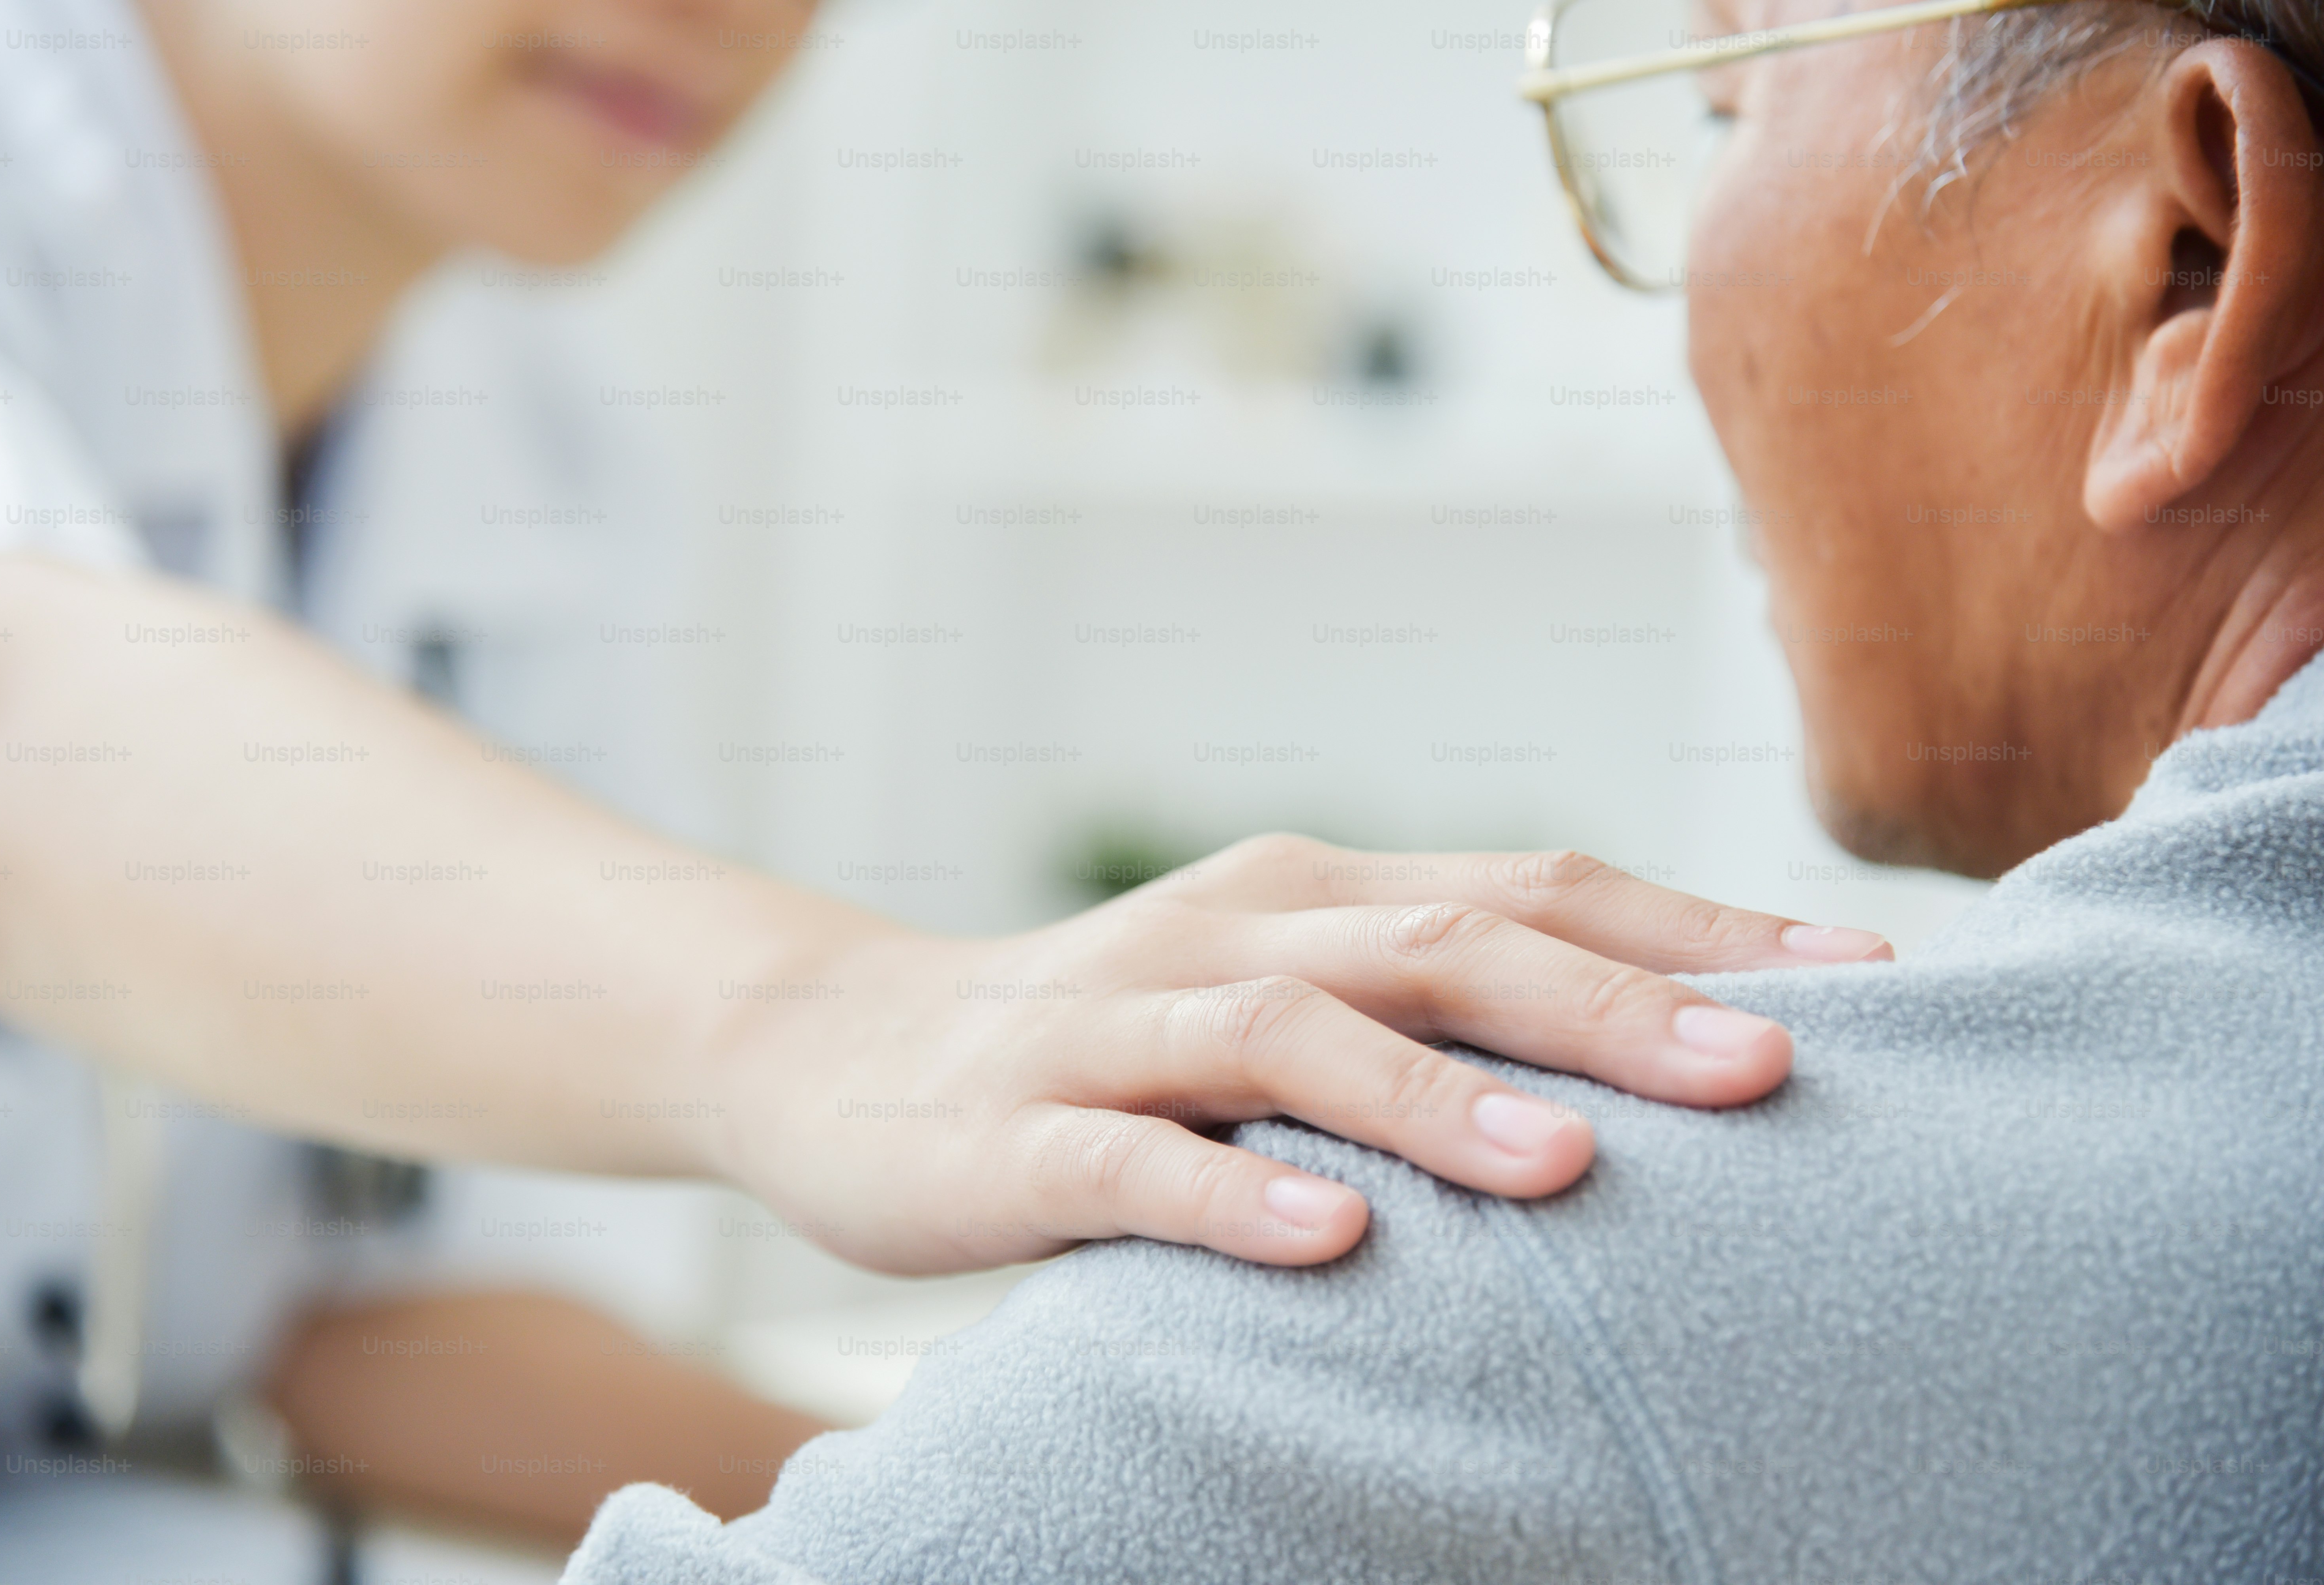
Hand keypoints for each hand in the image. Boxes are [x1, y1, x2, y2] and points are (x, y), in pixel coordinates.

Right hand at [725, 834, 1890, 1272]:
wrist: (845, 1053)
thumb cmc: (1113, 1040)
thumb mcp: (1277, 994)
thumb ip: (1424, 1006)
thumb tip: (1652, 1047)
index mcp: (1307, 893)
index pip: (1527, 889)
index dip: (1692, 929)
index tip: (1866, 983)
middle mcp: (1229, 933)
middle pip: (1433, 944)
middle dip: (1607, 1001)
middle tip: (1772, 1065)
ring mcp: (1116, 1028)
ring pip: (1290, 1039)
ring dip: (1431, 1096)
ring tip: (1568, 1163)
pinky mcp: (1017, 1131)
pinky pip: (1135, 1162)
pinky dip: (1235, 1195)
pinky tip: (1332, 1243)